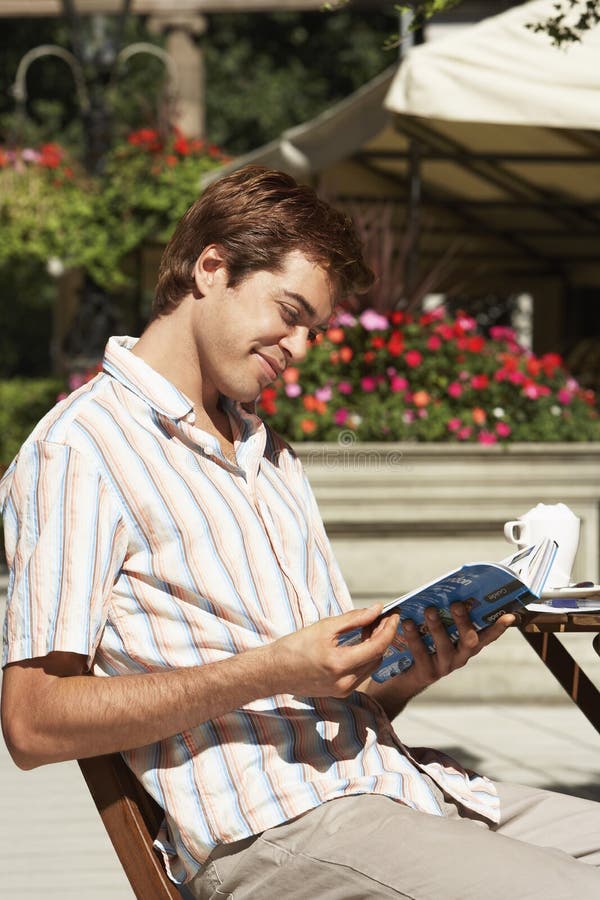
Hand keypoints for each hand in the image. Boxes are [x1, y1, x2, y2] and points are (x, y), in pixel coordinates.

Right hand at [267, 605, 399, 698]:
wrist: (274, 672)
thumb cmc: (294, 647)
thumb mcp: (324, 627)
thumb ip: (354, 619)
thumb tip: (376, 610)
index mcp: (340, 664)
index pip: (377, 646)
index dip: (388, 629)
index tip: (393, 614)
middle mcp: (345, 682)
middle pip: (377, 657)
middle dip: (383, 636)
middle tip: (381, 617)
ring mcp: (343, 690)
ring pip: (371, 666)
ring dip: (375, 646)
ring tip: (370, 627)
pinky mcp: (340, 692)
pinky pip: (361, 673)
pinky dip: (365, 657)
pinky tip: (360, 642)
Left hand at [366, 603, 514, 714]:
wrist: (402, 678)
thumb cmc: (422, 646)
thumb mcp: (435, 631)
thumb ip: (443, 615)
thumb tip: (443, 591)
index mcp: (466, 647)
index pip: (486, 636)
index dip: (498, 628)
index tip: (510, 615)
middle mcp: (460, 657)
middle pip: (469, 640)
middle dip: (464, 621)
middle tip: (457, 603)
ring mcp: (444, 667)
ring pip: (445, 646)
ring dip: (437, 626)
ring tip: (429, 610)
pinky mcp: (426, 673)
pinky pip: (421, 653)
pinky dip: (414, 637)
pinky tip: (407, 624)